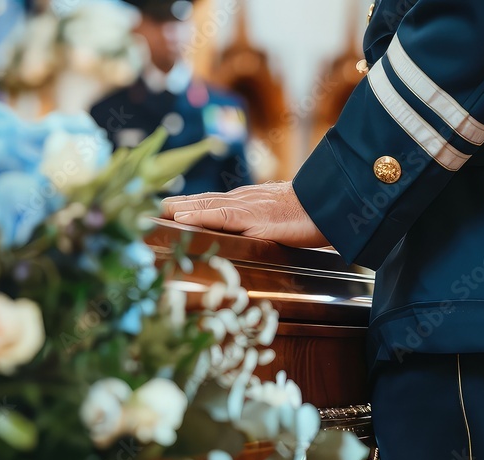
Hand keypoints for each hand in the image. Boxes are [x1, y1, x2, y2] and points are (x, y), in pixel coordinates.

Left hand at [161, 182, 328, 247]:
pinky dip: (198, 214)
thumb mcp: (290, 220)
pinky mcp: (256, 217)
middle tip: (146, 208)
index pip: (214, 201)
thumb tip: (266, 237)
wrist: (337, 204)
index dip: (190, 203)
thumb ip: (272, 226)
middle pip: (203, 199)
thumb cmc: (319, 215)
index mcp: (253, 201)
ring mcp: (249, 207)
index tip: (166, 208)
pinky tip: (179, 216)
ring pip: (206, 204)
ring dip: (177, 207)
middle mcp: (246, 199)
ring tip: (152, 211)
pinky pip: (221, 215)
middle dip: (175, 204)